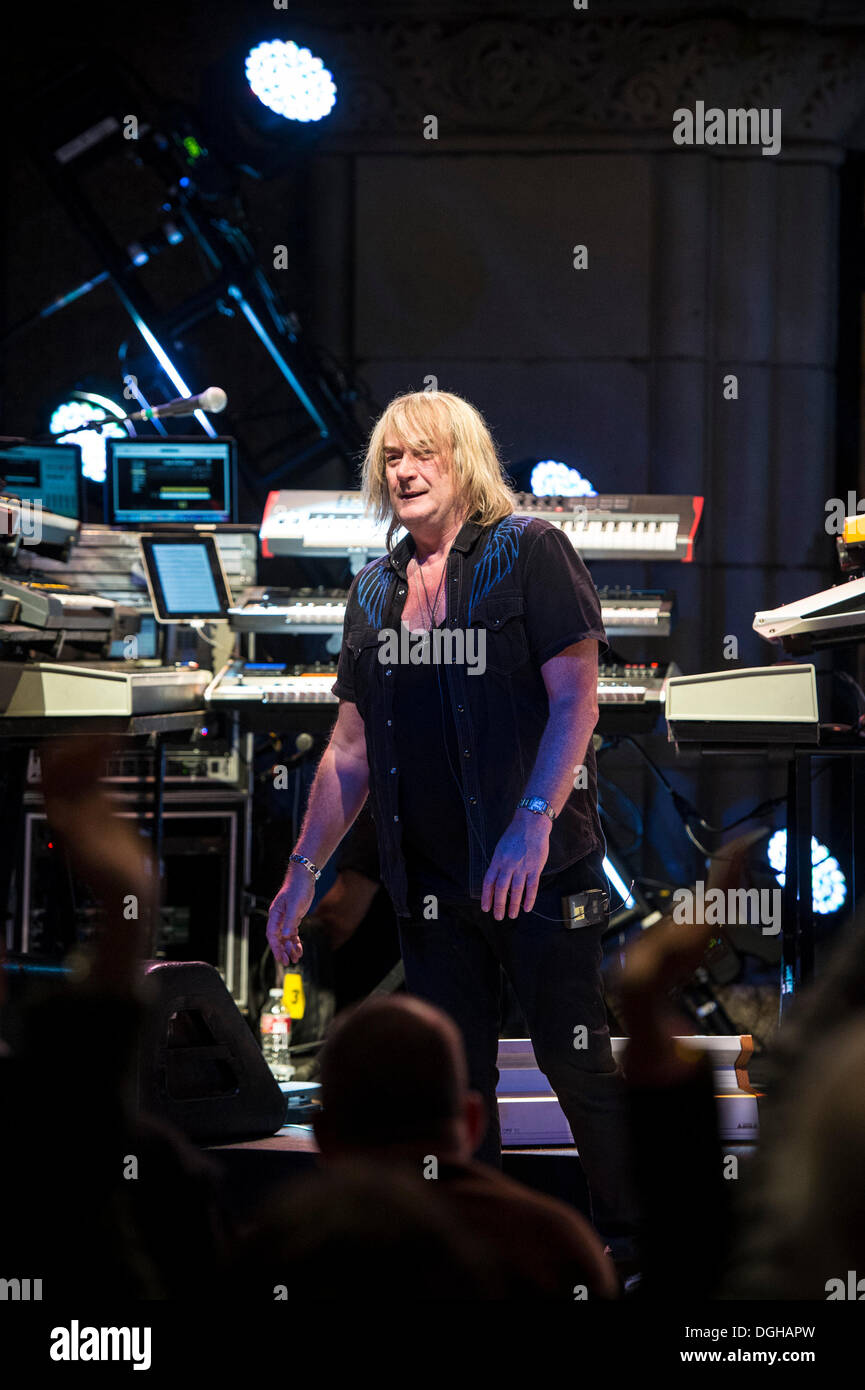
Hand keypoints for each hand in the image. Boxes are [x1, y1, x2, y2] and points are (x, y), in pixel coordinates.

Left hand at [41, 737, 152, 909]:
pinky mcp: (99, 805)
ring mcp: (83, 804)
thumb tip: (58, 812)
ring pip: (76, 763)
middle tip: (108, 734)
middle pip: (62, 761)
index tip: (97, 739)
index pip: (54, 772)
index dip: (71, 751)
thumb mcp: (97, 856)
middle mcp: (69, 806)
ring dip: (93, 745)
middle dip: (83, 742)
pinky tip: (119, 748)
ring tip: (116, 736)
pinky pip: (93, 771)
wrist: (130, 892)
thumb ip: (79, 833)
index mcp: (65, 816)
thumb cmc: (115, 880)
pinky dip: (104, 755)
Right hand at [267, 868, 314, 965]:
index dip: (276, 947)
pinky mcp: (294, 918)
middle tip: (288, 962)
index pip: (272, 935)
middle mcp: (278, 918)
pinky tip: (299, 949)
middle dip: (282, 951)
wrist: (304, 878)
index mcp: (275, 915)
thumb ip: (290, 921)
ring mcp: (286, 919)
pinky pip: (293, 934)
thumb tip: (286, 937)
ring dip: (290, 948)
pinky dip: (296, 942)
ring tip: (296, 958)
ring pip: (286, 938)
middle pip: (278, 939)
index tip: (281, 958)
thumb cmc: (297, 889)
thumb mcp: (294, 906)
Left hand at [481, 810, 550, 919]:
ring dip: (513, 905)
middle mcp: (508, 865)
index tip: (485, 908)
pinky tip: (527, 908)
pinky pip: (532, 886)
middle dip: (499, 905)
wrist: (531, 824)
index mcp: (498, 860)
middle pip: (501, 889)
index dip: (486, 896)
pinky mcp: (535, 867)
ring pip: (516, 890)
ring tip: (512, 915)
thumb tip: (495, 880)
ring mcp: (522, 867)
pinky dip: (529, 898)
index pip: (489, 882)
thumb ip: (499, 864)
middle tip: (498, 917)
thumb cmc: (515, 835)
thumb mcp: (501, 848)